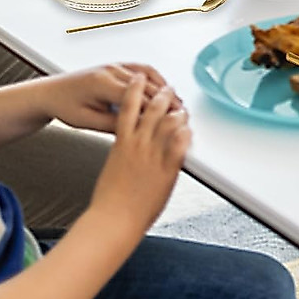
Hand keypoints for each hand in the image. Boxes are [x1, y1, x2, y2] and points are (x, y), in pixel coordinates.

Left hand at [42, 64, 181, 133]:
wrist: (50, 93)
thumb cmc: (65, 107)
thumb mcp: (88, 122)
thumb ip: (114, 125)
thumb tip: (137, 129)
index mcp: (103, 84)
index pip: (138, 96)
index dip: (156, 108)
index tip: (169, 119)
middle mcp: (111, 71)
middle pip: (146, 83)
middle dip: (165, 98)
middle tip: (179, 112)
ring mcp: (114, 66)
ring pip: (147, 73)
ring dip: (163, 86)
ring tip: (176, 100)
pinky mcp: (116, 66)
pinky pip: (141, 68)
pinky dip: (154, 77)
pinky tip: (162, 87)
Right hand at [90, 74, 190, 234]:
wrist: (112, 221)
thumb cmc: (108, 200)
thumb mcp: (111, 166)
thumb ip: (123, 151)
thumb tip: (128, 145)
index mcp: (122, 142)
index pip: (128, 105)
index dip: (136, 87)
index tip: (140, 77)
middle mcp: (138, 144)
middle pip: (153, 108)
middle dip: (163, 94)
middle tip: (169, 89)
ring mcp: (153, 155)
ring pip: (169, 121)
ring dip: (178, 111)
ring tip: (182, 108)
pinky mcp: (167, 169)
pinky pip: (181, 144)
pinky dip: (186, 134)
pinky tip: (189, 130)